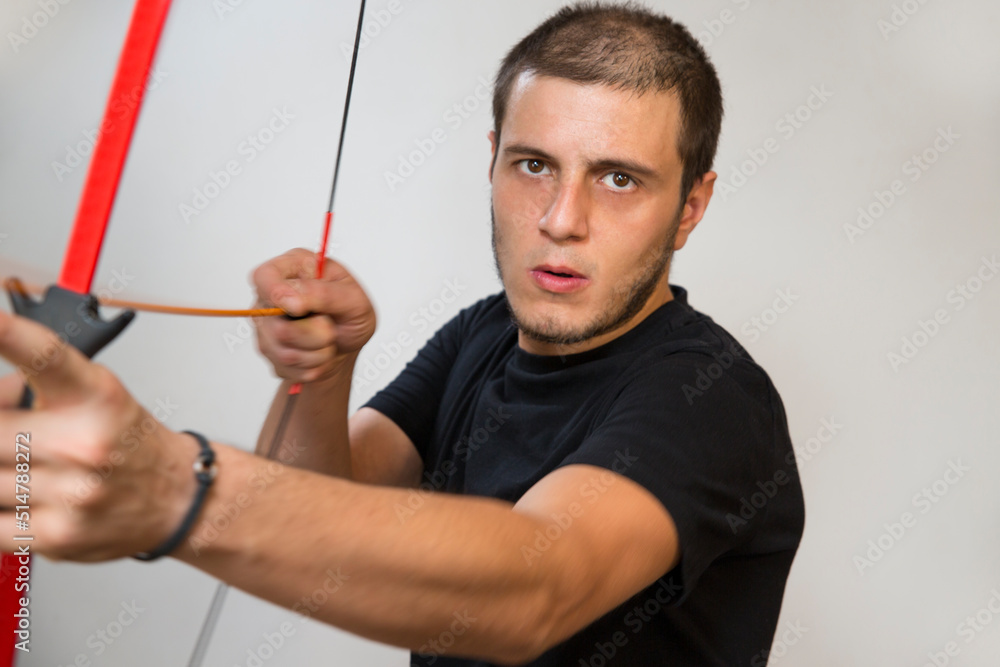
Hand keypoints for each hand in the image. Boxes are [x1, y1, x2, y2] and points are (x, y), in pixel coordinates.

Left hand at [0, 310, 196, 560]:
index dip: (6, 333)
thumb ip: (32, 390)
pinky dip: (4, 509)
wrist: (179, 499)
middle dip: (0, 432)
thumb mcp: (97, 396)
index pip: (43, 354)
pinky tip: (32, 501)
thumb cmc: (133, 444)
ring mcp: (70, 492)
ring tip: (37, 469)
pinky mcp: (56, 534)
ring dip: (2, 472)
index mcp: (95, 396)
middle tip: (21, 433)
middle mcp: (83, 442)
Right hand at [252, 249, 375, 382]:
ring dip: (317, 352)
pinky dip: (311, 366)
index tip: (297, 309)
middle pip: (274, 324)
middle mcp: (273, 295)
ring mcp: (266, 324)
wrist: (348, 345)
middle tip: (331, 327)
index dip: (275, 294)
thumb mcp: (354, 300)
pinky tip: (317, 353)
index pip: (264, 277)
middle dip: (313, 334)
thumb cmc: (351, 315)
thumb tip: (291, 299)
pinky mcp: (268, 350)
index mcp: (293, 268)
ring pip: (282, 350)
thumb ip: (324, 294)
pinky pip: (286, 367)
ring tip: (328, 341)